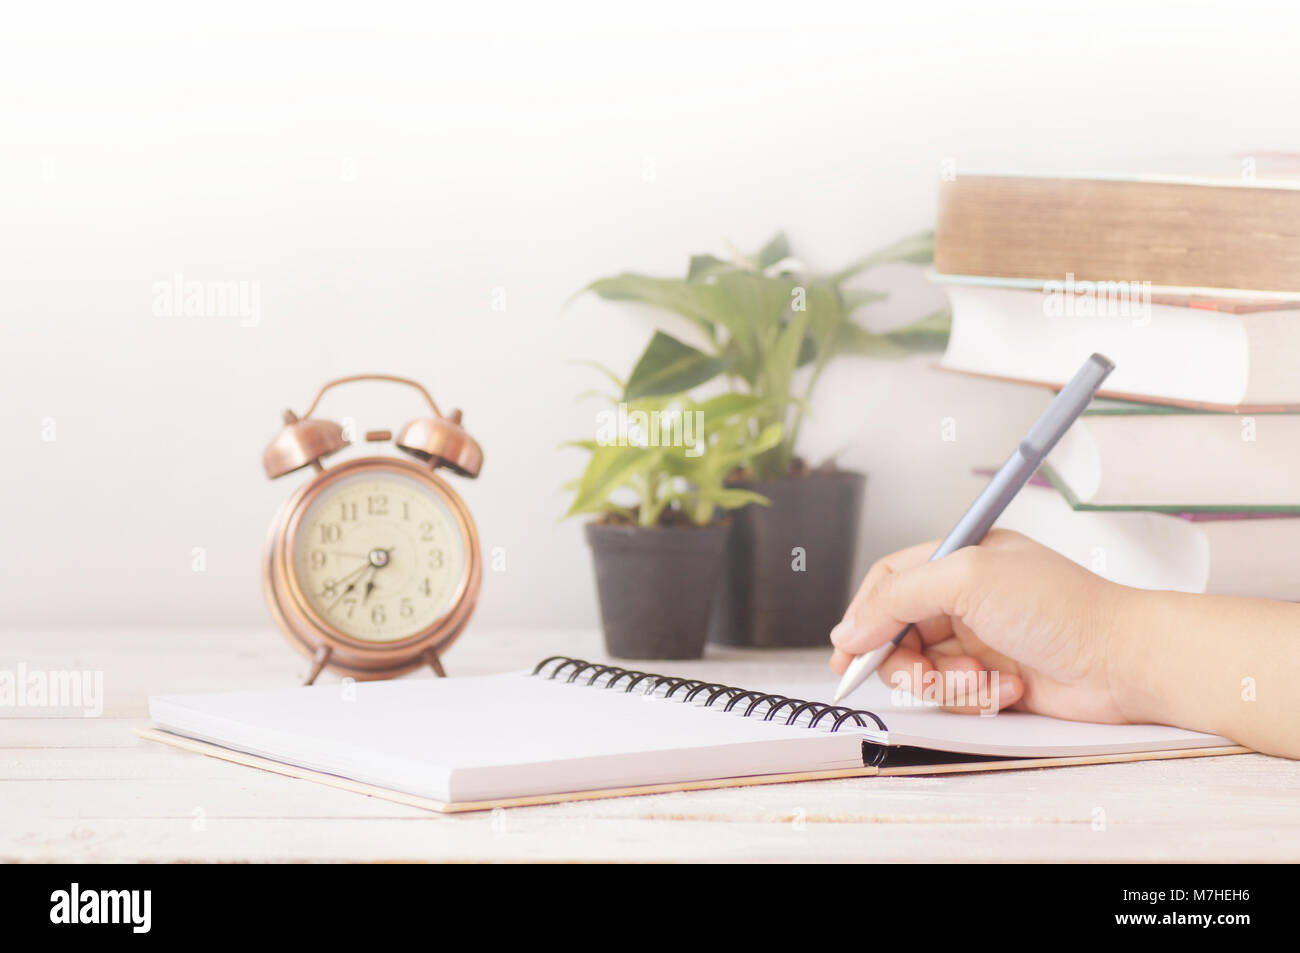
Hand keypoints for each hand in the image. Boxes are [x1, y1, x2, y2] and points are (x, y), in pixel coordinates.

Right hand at [830, 530, 1129, 722]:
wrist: (1124, 662)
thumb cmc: (1061, 607)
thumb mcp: (967, 579)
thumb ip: (896, 598)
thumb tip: (848, 630)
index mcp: (958, 559)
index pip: (888, 582)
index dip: (863, 616)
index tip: (847, 652)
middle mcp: (965, 598)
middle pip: (897, 633)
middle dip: (904, 661)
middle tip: (922, 676)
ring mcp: (979, 640)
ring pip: (923, 672)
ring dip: (946, 683)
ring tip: (982, 680)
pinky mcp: (994, 681)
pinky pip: (955, 698)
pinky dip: (976, 698)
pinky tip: (1010, 690)